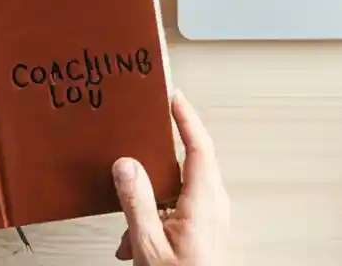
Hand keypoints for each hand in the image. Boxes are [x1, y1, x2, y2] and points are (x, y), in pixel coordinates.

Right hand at [112, 90, 229, 264]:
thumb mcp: (148, 244)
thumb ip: (136, 202)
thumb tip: (127, 165)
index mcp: (204, 201)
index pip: (199, 146)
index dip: (187, 117)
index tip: (173, 96)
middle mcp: (214, 205)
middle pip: (190, 163)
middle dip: (158, 159)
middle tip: (142, 137)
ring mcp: (213, 218)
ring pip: (180, 190)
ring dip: (151, 200)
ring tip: (127, 227)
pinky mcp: (207, 230)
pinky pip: (180, 209)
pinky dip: (156, 217)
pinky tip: (134, 241)